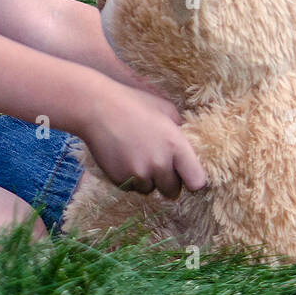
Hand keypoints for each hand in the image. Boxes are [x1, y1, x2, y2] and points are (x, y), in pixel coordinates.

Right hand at [80, 79, 207, 199]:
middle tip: (157, 164)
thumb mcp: (165, 109)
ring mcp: (139, 173)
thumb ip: (180, 129)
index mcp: (176, 146)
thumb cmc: (134, 103)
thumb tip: (188, 144)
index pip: (197, 182)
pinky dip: (129, 178)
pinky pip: (131, 188)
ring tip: (136, 156)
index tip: (187, 176)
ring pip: (150, 190)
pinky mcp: (120, 180)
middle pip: (172, 191)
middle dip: (167, 181)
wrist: (98, 108)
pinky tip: (123, 158)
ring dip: (147, 179)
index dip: (193, 180)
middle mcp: (160, 164)